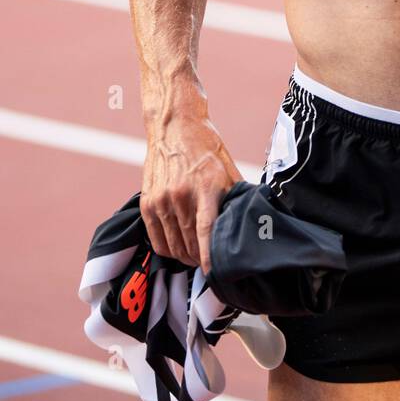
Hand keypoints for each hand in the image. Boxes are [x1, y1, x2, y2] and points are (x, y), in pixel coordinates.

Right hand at [141, 93, 241, 275]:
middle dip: (201, 259)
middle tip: (211, 264)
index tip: (215, 274)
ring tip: (196, 258)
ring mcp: (161, 200)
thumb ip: (237, 196)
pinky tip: (179, 249)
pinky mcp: (146, 202)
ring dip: (185, 257)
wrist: (175, 126)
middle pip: (190, 244)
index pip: (206, 232)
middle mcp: (180, 195)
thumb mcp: (228, 169)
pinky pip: (156, 239)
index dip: (209, 257)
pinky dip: (168, 249)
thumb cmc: (206, 147)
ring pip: (173, 245)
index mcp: (205, 187)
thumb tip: (252, 220)